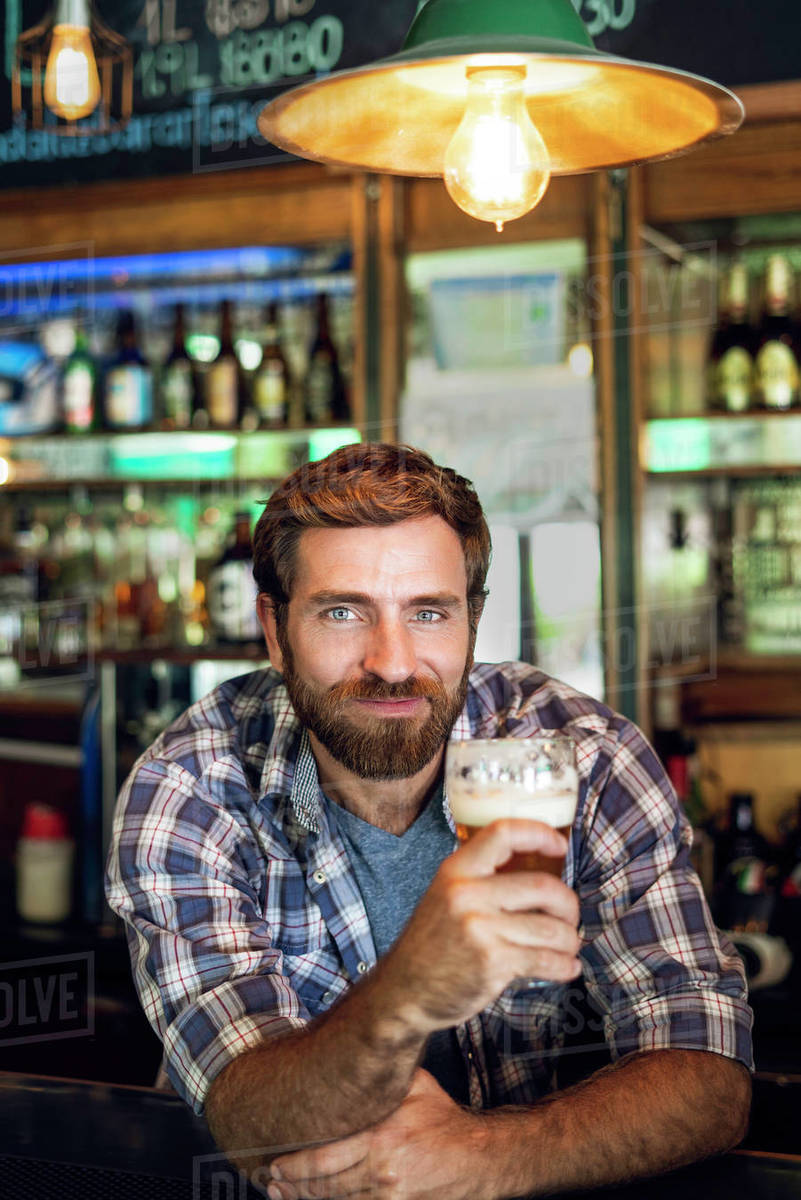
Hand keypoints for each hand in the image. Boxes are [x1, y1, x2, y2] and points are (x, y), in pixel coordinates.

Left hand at [265, 1070, 493, 1199]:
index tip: (273, 1163)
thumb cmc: (444, 1119)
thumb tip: (351, 1056)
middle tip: (270, 1182)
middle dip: (292, 1186)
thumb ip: (382, 1080)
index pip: (324, 1157)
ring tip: (282, 1195)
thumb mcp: (416, 1088)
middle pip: (323, 1186)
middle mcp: (381, 1169)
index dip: (294, 1165)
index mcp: (381, 1136)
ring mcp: (390, 1196)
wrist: (479, 1157)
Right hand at [381, 818, 581, 1033]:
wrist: (405, 990)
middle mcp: (467, 894)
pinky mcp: (492, 962)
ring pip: (551, 928)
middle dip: (568, 905)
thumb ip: (482, 880)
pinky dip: (564, 965)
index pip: (503, 834)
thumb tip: (539, 868)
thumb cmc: (432, 943)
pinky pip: (545, 959)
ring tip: (567, 945)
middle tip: (568, 917)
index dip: (539, 833)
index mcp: (456, 871)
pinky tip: (566, 967)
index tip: (560, 846)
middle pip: (543, 886)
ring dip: (569, 939)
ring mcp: (480, 929)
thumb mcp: (446, 896)